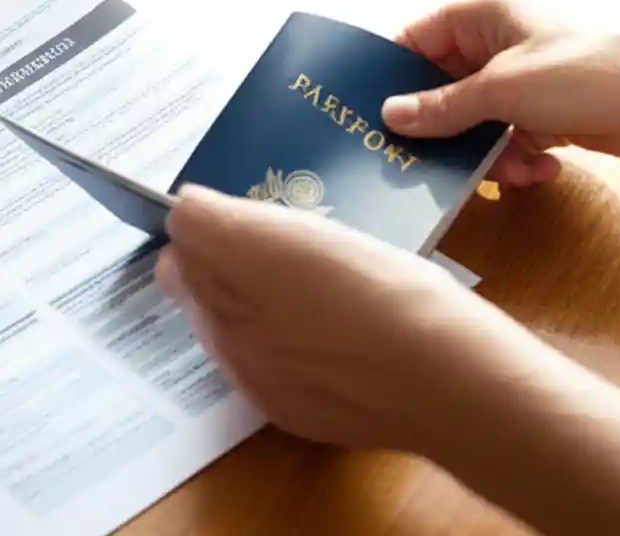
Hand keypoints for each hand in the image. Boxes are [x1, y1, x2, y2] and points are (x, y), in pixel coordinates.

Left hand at [154, 185, 528, 451]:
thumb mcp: (327, 231)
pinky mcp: (272, 408)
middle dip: (211, 262)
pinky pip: (248, 370)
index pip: (184, 221)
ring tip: (303, 304)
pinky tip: (321, 349)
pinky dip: (268, 354)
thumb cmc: (396, 289)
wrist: (437, 377)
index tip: (245, 218)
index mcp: (241, 252)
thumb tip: (200, 211)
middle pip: (182, 275)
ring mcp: (246, 368)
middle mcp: (224, 314)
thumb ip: (253, 222)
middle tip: (270, 257)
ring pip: (211, 324)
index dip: (213, 218)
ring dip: (236, 307)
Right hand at [385, 0, 619, 185]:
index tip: (372, 117)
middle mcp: (498, 42)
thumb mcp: (502, 91)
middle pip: (443, 88)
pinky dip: (518, 159)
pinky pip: (510, 140)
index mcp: (482, 13)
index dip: (393, 75)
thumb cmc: (586, 74)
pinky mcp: (547, 113)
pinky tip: (542, 167)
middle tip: (423, 165)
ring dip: (486, 153)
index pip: (417, 38)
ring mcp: (523, 80)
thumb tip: (391, 116)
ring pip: (476, 122)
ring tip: (507, 170)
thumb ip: (442, 107)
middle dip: (441, 128)